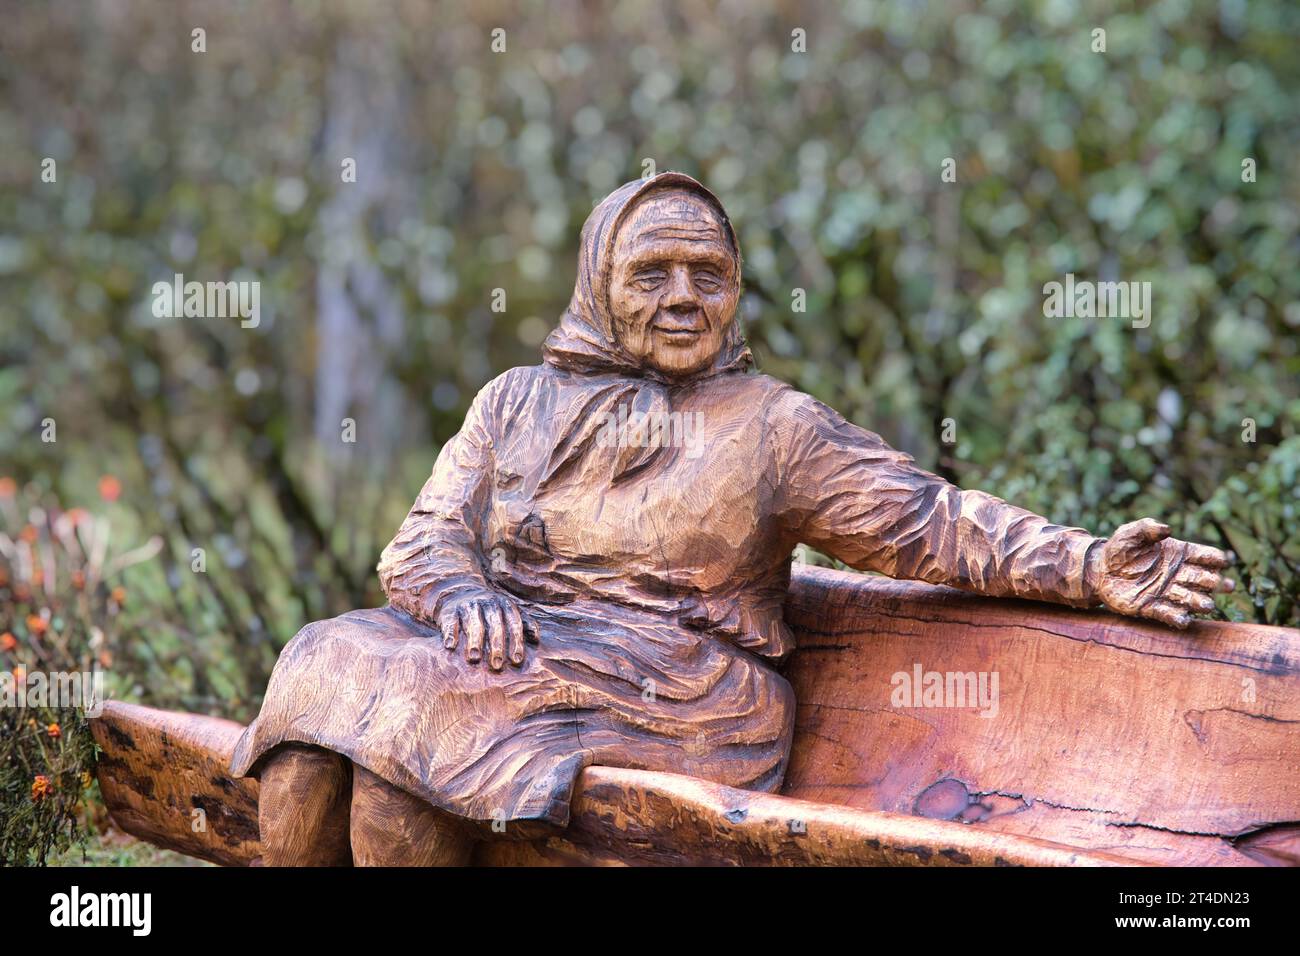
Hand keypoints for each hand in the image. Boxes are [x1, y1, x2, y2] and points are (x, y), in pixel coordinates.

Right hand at [434, 589, 536, 669]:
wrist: (458, 592)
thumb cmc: (488, 609)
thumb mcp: (507, 611)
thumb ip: (524, 622)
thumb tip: (536, 640)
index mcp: (504, 605)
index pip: (514, 623)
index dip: (516, 642)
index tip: (517, 660)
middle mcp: (488, 603)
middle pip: (495, 625)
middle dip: (497, 645)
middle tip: (497, 666)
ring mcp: (469, 605)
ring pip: (473, 623)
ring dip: (474, 641)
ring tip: (474, 658)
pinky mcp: (450, 610)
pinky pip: (451, 621)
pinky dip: (451, 633)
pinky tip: (450, 646)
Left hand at [1086, 518, 1233, 628]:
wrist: (1100, 570)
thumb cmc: (1119, 549)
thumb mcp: (1130, 533)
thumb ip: (1147, 528)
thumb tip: (1167, 529)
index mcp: (1179, 554)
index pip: (1204, 556)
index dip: (1215, 558)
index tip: (1222, 561)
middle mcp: (1178, 574)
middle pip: (1203, 579)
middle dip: (1214, 582)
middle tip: (1223, 585)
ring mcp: (1166, 592)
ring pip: (1190, 599)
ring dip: (1199, 603)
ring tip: (1208, 605)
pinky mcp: (1151, 607)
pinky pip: (1168, 615)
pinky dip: (1176, 618)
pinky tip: (1184, 620)